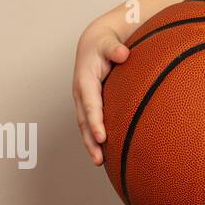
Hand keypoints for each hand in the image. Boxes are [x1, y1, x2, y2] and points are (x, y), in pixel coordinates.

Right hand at [72, 23, 129, 165]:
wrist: (95, 42)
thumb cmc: (104, 42)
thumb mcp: (108, 42)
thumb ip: (114, 48)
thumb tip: (123, 53)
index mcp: (85, 80)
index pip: (91, 104)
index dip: (95, 121)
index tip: (102, 137)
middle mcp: (81, 93)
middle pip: (84, 120)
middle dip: (90, 140)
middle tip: (98, 158)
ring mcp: (84, 100)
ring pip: (85, 125)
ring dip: (90, 144)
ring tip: (99, 162)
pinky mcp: (90, 104)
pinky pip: (91, 123)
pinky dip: (94, 137)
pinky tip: (104, 151)